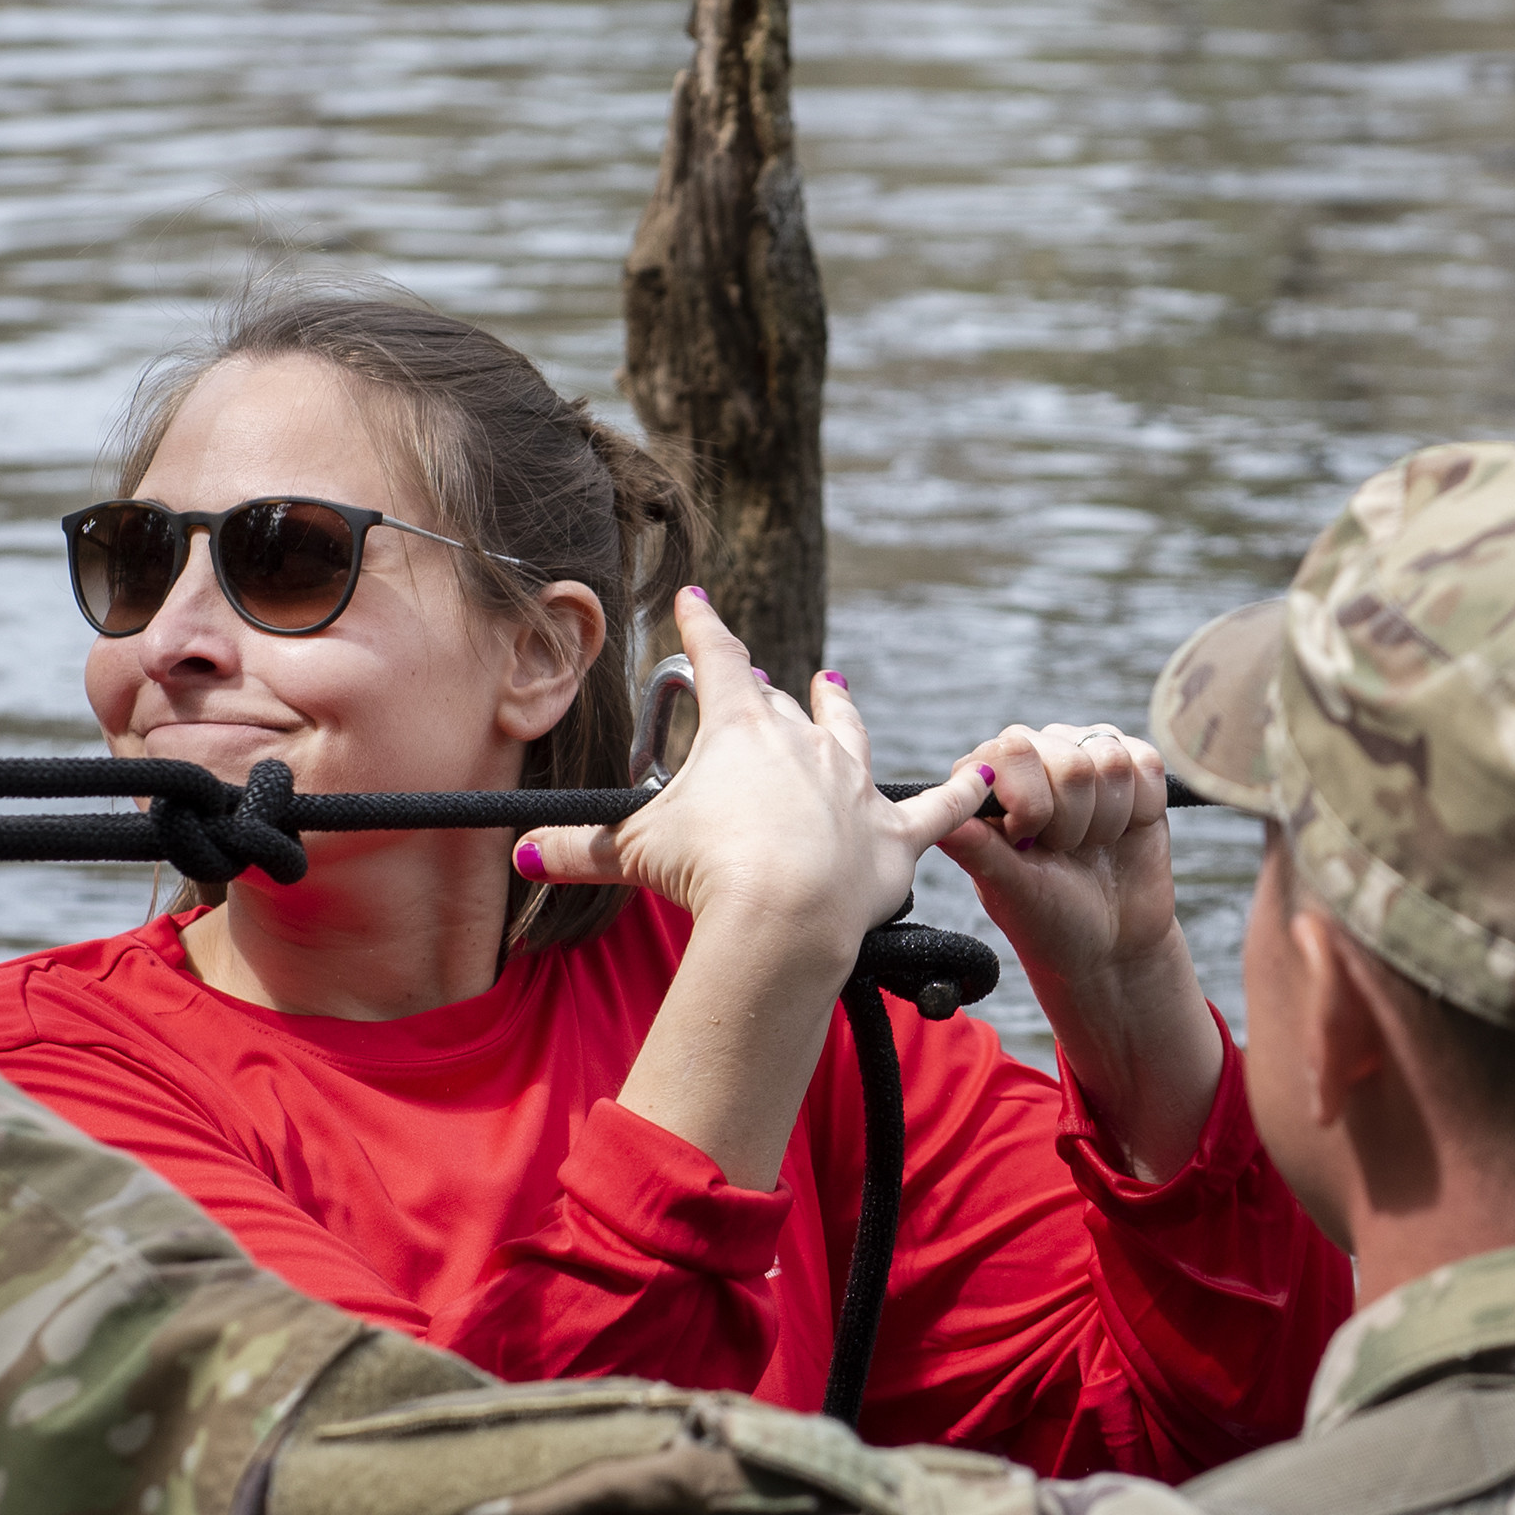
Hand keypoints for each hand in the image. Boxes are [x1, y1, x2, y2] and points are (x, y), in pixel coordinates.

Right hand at [515, 591, 988, 970]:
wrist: (783, 913)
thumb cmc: (706, 873)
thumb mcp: (633, 852)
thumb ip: (582, 848)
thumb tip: (526, 855)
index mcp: (741, 730)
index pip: (720, 662)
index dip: (705, 629)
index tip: (697, 601)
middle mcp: (805, 744)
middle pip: (782, 707)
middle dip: (767, 697)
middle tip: (759, 689)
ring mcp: (855, 787)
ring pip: (851, 736)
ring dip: (841, 712)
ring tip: (837, 689)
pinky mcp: (896, 837)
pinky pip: (941, 807)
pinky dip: (966, 792)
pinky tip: (988, 775)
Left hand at [938, 722, 1222, 1180]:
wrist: (1121, 963)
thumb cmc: (1052, 936)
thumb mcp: (1008, 894)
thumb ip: (979, 845)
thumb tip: (941, 809)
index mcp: (990, 787)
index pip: (1004, 748)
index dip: (1020, 793)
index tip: (1024, 842)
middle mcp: (1037, 766)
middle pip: (1057, 745)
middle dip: (1063, 815)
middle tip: (1062, 859)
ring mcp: (1089, 767)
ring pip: (1102, 752)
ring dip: (1102, 817)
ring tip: (1092, 857)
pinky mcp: (1140, 777)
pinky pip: (1143, 759)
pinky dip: (1139, 804)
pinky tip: (1126, 838)